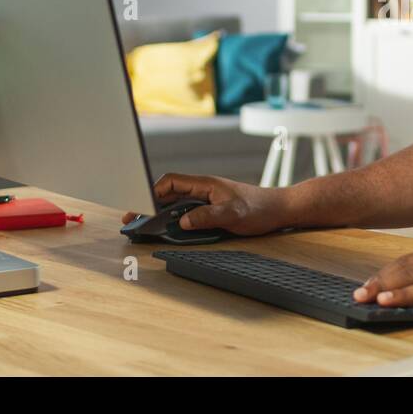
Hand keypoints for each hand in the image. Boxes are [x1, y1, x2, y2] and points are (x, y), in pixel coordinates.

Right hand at [121, 173, 288, 235]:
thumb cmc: (259, 208)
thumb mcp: (232, 214)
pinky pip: (188, 214)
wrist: (278, 210)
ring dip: (161, 214)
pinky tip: (169, 231)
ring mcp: (207, 200)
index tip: (140, 203)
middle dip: (150, 205)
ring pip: (177, 205)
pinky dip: (176, 221)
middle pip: (170, 194)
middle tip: (134, 219)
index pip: (171, 182)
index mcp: (205, 184)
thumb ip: (207, 216)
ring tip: (145, 227)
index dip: (153, 191)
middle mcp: (203, 190)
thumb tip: (184, 222)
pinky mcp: (212, 210)